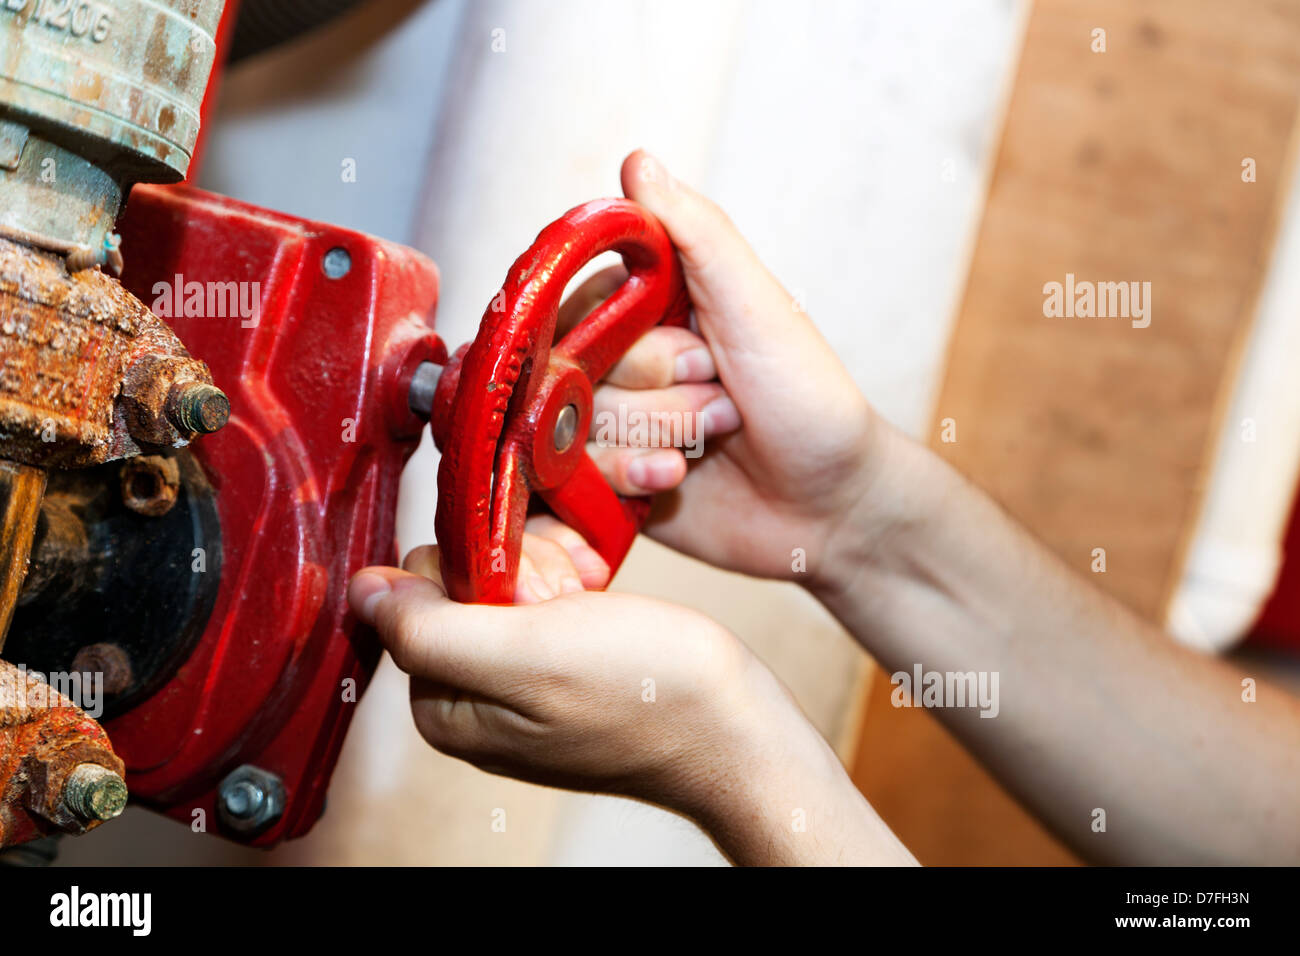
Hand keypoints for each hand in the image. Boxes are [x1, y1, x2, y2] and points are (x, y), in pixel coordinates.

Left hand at [347, 517, 907, 863]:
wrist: (737, 725)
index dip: (475, 569)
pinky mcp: (561, 658)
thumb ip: (429, 626)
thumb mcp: (526, 653)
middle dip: (519, 567)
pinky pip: (543, 587)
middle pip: (459, 577)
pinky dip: (573, 576)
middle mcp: (475, 695)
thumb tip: (359, 591)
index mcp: (447, 705)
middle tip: (570, 597)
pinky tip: (602, 591)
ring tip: (594, 595)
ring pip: (505, 571)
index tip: (534, 592)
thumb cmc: (646, 694)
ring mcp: (520, 678)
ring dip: (551, 566)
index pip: (416, 593)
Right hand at [579, 150, 899, 589]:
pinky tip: (678, 479)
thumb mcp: (757, 306)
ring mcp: (612, 420)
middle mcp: (622, 358)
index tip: (702, 352)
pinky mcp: (607, 478)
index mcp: (651, 306)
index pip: (583, 304)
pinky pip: (573, 477)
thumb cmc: (808, 397)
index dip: (641, 340)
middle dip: (661, 394)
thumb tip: (638, 160)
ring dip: (658, 436)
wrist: (832, 506)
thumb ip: (697, 235)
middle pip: (575, 369)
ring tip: (715, 439)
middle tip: (723, 399)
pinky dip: (631, 477)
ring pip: (573, 425)